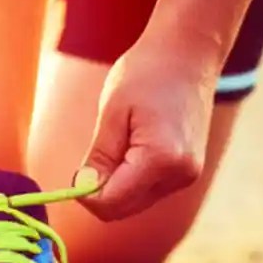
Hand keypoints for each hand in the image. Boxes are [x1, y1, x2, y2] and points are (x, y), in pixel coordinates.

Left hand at [79, 37, 217, 220]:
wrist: (187, 53)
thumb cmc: (147, 73)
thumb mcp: (112, 112)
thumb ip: (99, 156)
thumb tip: (83, 189)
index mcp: (161, 159)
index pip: (111, 203)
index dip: (85, 195)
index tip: (76, 172)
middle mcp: (179, 175)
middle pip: (123, 209)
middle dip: (99, 192)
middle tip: (92, 158)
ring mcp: (186, 175)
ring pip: (134, 202)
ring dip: (115, 185)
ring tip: (119, 143)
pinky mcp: (186, 171)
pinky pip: (147, 190)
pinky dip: (131, 178)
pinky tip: (132, 146)